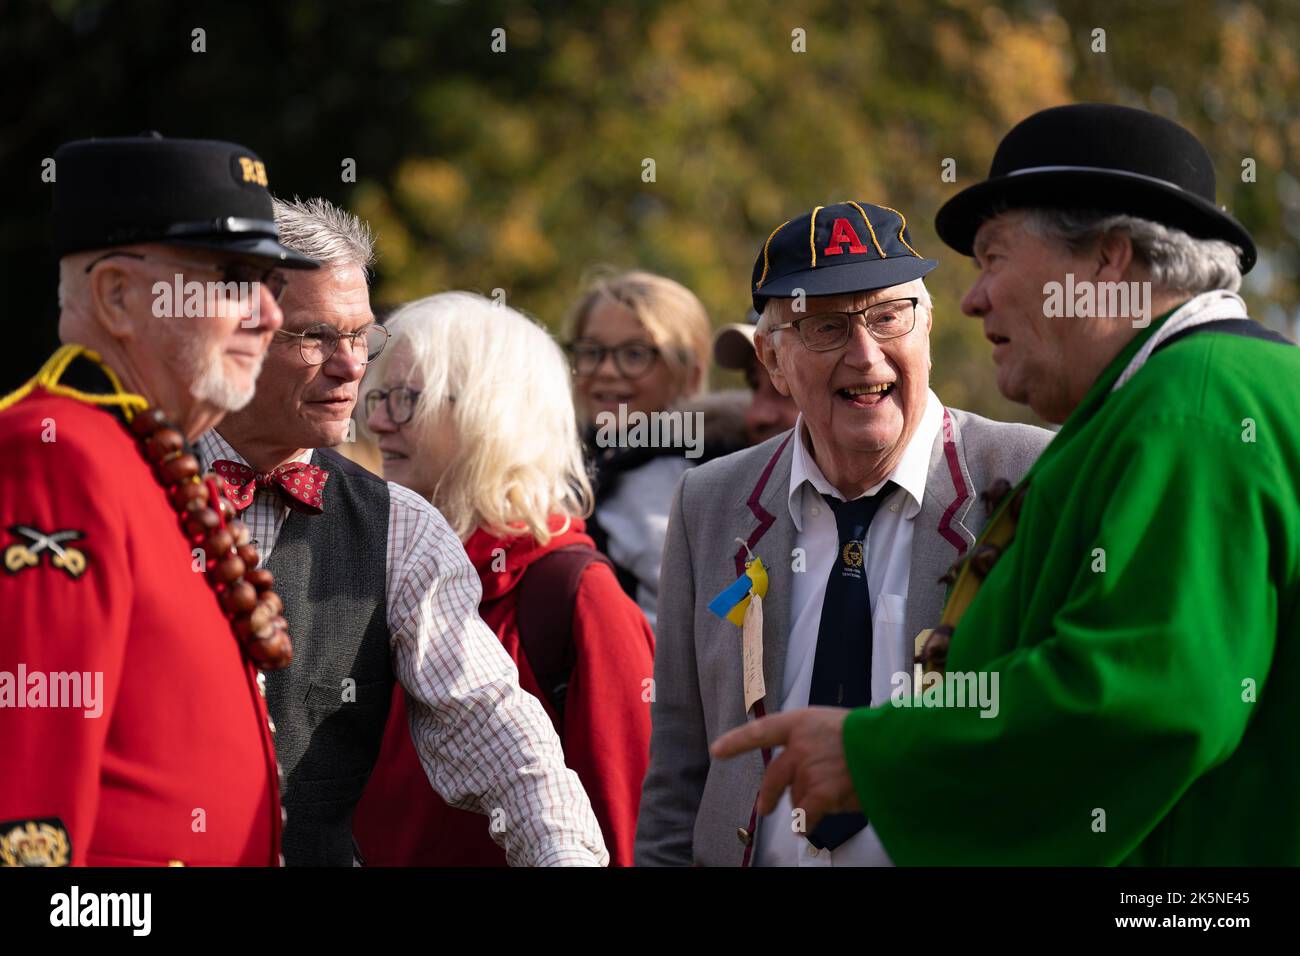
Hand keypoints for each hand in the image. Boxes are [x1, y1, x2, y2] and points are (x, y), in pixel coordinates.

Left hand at [710, 707, 858, 829]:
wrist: (893, 749)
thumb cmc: (870, 737)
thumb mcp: (835, 725)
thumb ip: (812, 741)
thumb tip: (799, 768)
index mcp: (801, 722)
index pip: (761, 731)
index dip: (737, 741)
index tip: (717, 750)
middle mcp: (798, 745)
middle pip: (772, 776)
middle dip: (767, 795)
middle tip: (764, 806)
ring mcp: (807, 769)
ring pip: (796, 797)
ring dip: (810, 802)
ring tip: (836, 793)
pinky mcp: (818, 793)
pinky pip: (805, 815)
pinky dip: (807, 822)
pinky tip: (808, 825)